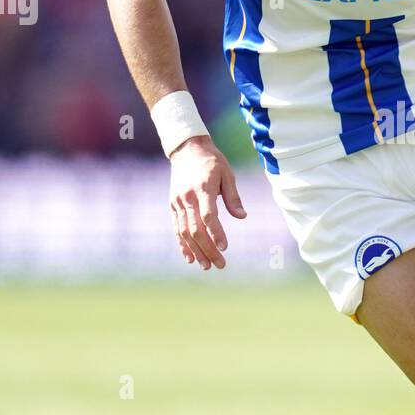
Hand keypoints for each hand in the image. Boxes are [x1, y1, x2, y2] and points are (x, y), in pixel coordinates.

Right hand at [168, 135, 245, 269]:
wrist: (187, 149)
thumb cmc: (212, 161)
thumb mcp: (227, 174)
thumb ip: (233, 197)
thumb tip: (242, 217)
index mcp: (203, 188)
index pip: (208, 216)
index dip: (217, 233)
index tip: (225, 247)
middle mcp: (187, 197)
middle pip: (196, 229)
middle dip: (208, 249)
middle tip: (220, 264)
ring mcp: (178, 202)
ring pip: (185, 232)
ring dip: (196, 251)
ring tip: (206, 266)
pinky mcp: (172, 204)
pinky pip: (176, 228)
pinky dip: (182, 244)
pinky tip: (190, 257)